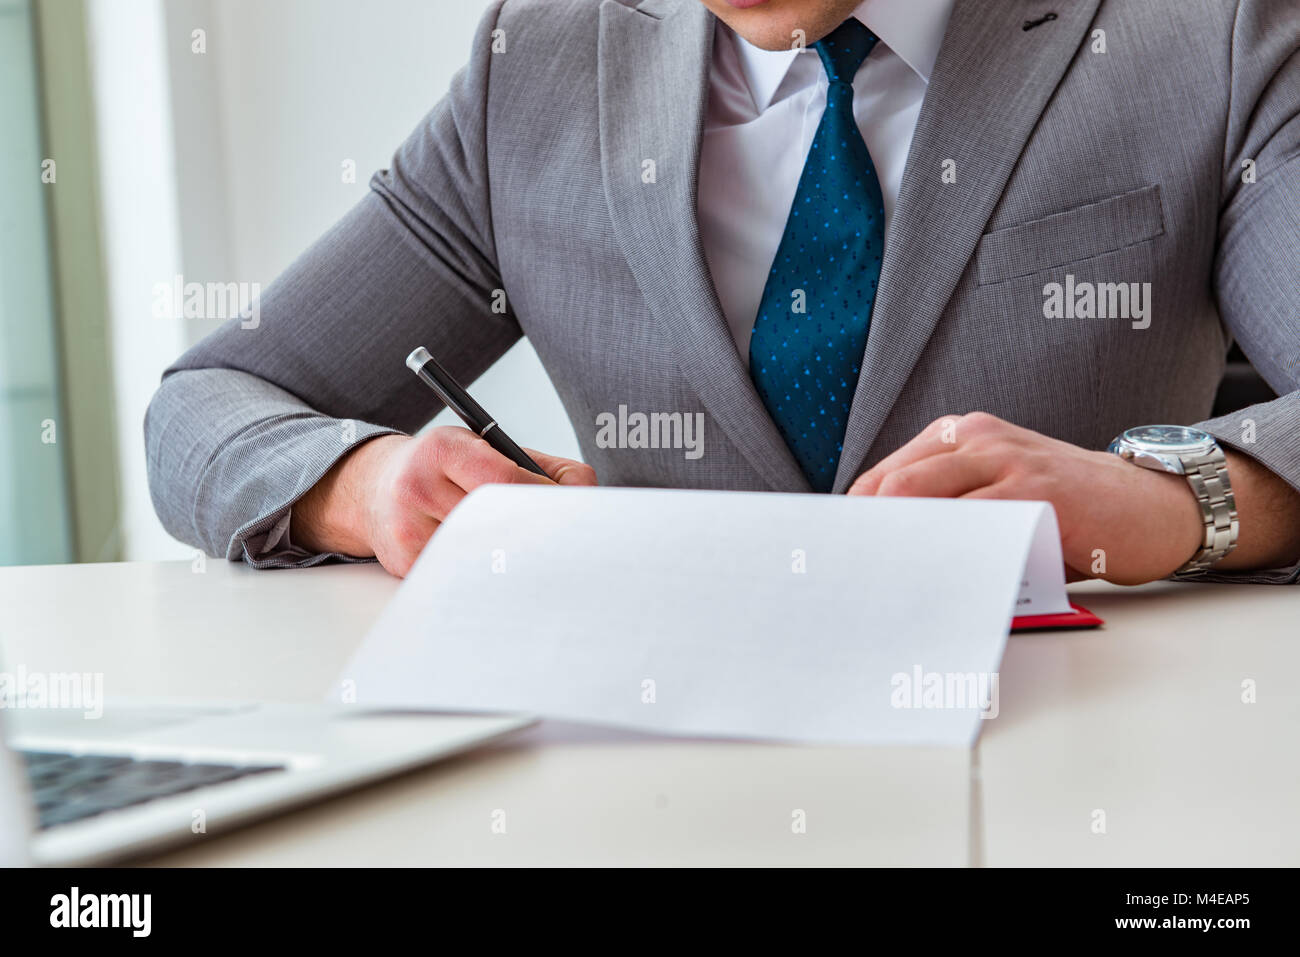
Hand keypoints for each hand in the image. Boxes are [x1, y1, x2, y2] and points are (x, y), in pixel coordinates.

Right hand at [295, 427, 596, 576]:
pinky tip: (499, 571)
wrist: (374, 489)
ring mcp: (408, 530)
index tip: (570, 513)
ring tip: (536, 558)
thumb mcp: (482, 445)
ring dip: (514, 558)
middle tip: (566, 545)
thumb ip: (538, 466)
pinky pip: (461, 576)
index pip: (503, 479)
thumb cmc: (441, 468)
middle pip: (495, 521)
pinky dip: (487, 575)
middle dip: (535, 534)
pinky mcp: (406, 564)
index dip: (543, 498)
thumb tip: (585, 495)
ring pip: (482, 554)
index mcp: (442, 449)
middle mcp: (417, 487)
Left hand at [847, 412, 1203, 584]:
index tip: (836, 564)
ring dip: (897, 549)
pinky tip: (935, 585)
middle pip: (889, 488)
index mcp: (953, 435)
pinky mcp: (1033, 491)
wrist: (1151, 504)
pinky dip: (945, 557)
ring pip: (920, 501)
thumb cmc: (1065, 508)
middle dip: (866, 539)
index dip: (853, 525)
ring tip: (880, 590)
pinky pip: (971, 526)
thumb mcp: (995, 493)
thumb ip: (945, 511)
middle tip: (848, 586)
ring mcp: (1003, 460)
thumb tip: (882, 561)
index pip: (879, 479)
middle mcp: (972, 437)